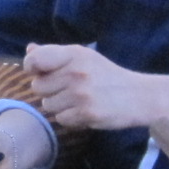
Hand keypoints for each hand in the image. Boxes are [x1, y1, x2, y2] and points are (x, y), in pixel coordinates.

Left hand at [22, 44, 156, 130]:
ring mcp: (81, 93)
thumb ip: (55, 54)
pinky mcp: (87, 112)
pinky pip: (61, 119)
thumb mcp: (84, 58)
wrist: (139, 96)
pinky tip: (85, 111)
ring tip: (79, 101)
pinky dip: (70, 118)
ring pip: (48, 105)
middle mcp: (76, 72)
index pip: (35, 60)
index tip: (41, 73)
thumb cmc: (107, 76)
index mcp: (74, 54)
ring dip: (60, 106)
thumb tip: (30, 49)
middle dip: (50, 90)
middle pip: (38, 86)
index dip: (32, 68)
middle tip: (69, 90)